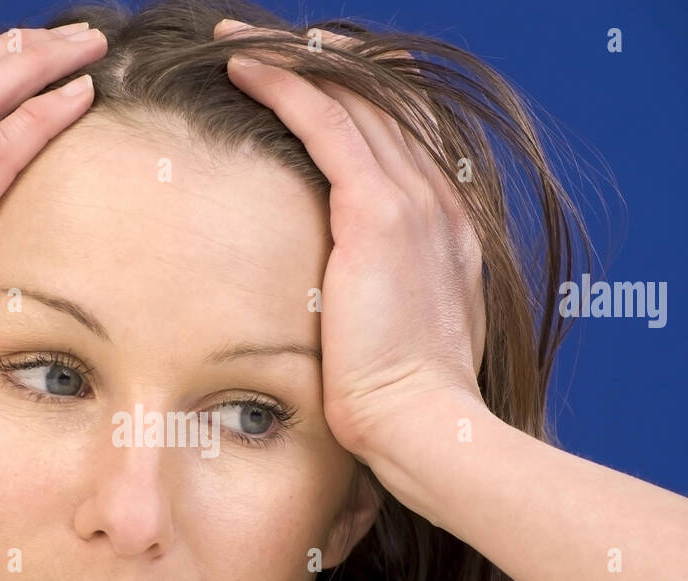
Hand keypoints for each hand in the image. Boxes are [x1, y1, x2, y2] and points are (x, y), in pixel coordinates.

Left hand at [214, 20, 486, 463]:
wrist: (423, 426)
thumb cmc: (403, 404)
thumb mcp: (399, 344)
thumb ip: (384, 308)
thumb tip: (350, 317)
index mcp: (448, 233)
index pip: (404, 140)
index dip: (360, 100)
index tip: (315, 83)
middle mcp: (439, 204)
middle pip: (381, 106)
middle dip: (322, 67)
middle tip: (268, 46)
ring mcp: (414, 202)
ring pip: (352, 100)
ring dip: (292, 63)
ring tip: (239, 45)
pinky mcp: (378, 212)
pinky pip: (326, 121)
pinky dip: (284, 85)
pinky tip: (243, 68)